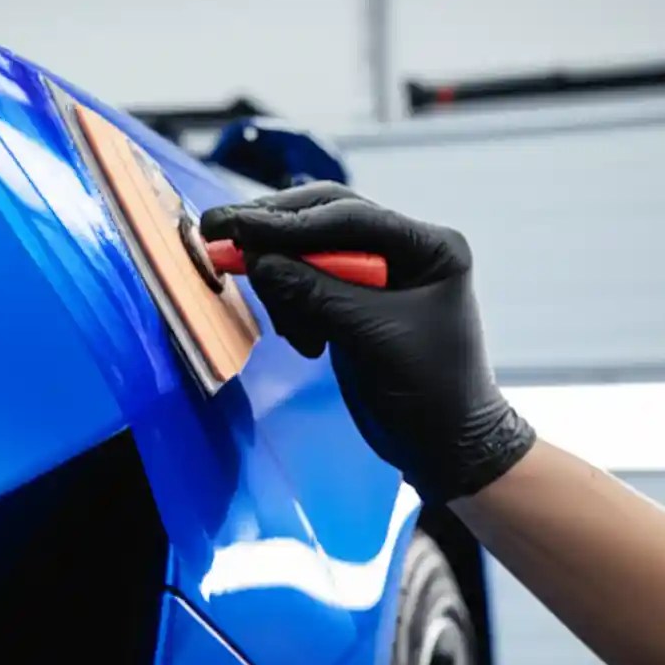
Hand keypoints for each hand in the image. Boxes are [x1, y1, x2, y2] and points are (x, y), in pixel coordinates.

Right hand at [200, 182, 534, 502]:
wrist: (446, 448)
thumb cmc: (429, 393)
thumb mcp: (372, 339)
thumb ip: (316, 293)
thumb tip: (257, 258)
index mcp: (428, 246)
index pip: (348, 217)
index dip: (289, 221)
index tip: (236, 226)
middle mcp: (405, 248)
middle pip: (324, 222)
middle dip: (275, 239)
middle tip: (218, 238)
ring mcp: (379, 272)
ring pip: (309, 253)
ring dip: (285, 285)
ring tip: (297, 336)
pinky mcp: (356, 300)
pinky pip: (308, 284)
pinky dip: (294, 307)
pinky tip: (306, 342)